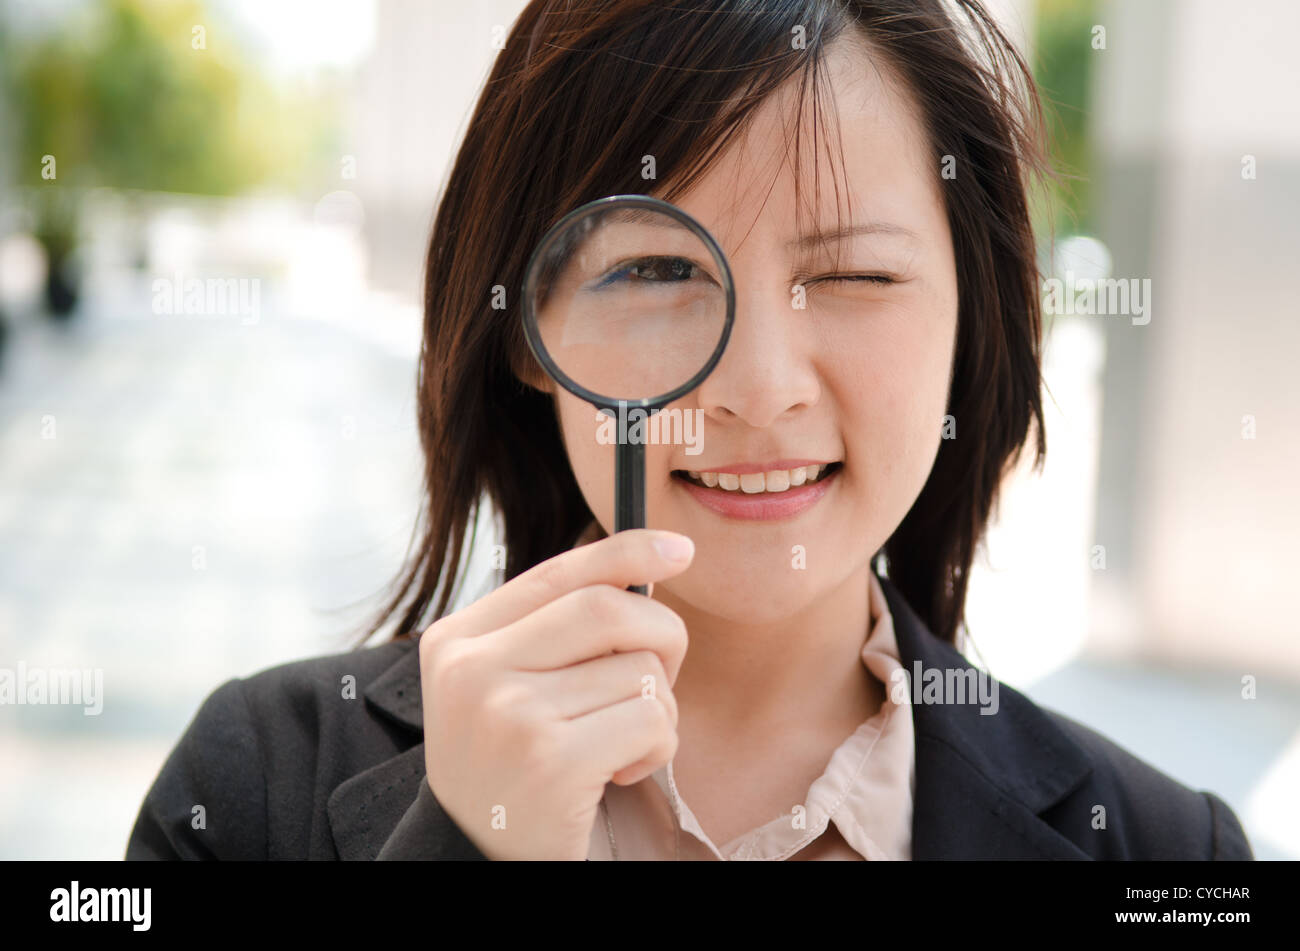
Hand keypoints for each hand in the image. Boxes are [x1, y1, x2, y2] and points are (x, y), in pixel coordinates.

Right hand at [419, 528, 693, 859]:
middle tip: (661, 679)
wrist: (477, 858)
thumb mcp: (505, 687)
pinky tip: (619, 773)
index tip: (680, 549)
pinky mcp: (551, 760)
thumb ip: (554, 629)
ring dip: (657, 710)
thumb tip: (648, 564)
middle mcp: (473, 668)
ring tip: (620, 745)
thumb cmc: (511, 767)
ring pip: (640, 669)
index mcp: (458, 639)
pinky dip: (657, 747)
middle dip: (662, 635)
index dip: (627, 551)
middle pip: (607, 608)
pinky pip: (651, 719)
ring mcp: (509, 712)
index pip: (557, 573)